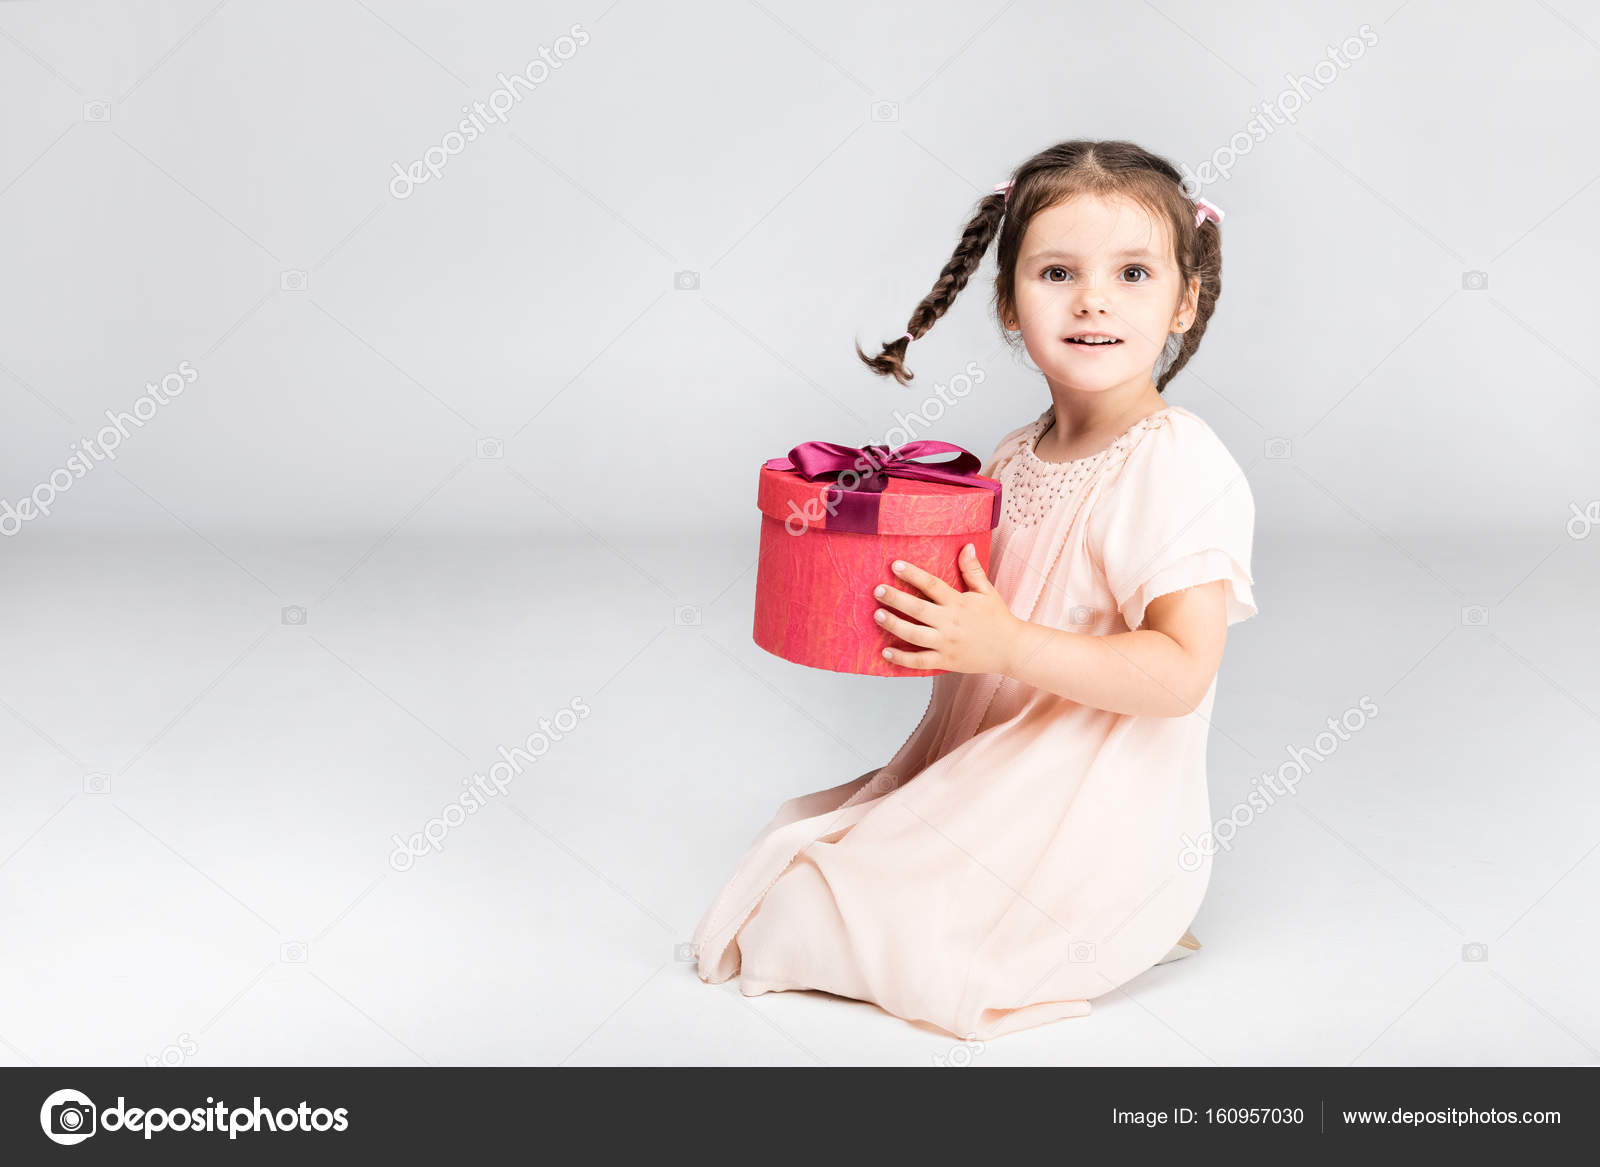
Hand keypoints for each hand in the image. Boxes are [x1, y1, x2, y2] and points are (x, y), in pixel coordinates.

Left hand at [873, 544, 1022, 674]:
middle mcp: (950, 623)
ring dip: (894, 625)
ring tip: (877, 615)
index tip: (895, 565)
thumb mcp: (987, 591)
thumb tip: (967, 546)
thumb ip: (972, 570)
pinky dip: (901, 658)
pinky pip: (920, 661)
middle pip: (917, 609)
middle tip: (877, 590)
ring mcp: (946, 643)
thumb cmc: (998, 619)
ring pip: (914, 635)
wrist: (1012, 650)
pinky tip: (885, 652)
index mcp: (958, 603)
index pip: (932, 585)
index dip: (913, 574)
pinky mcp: (945, 661)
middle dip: (895, 599)